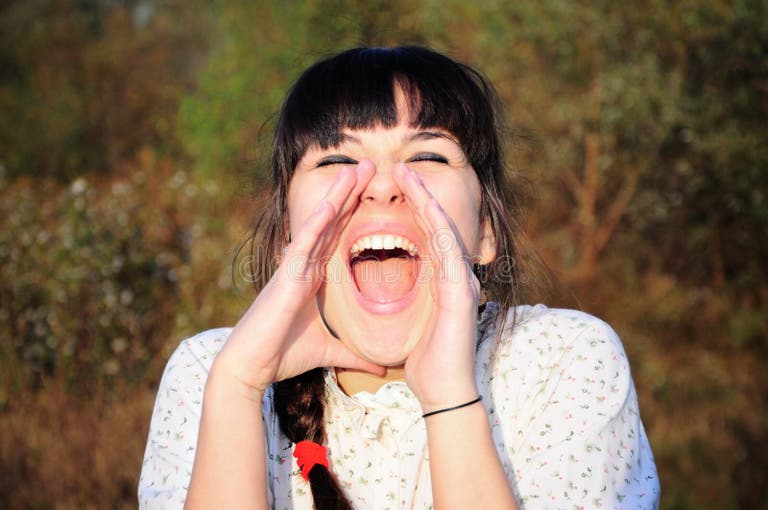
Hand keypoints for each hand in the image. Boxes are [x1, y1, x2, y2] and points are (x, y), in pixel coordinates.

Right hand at [214, 161, 383, 395]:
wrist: (251, 367)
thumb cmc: (283, 356)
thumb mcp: (330, 353)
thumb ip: (355, 356)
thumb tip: (383, 368)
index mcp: (313, 278)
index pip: (338, 238)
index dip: (355, 214)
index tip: (373, 193)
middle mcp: (304, 266)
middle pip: (332, 222)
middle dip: (350, 194)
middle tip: (369, 166)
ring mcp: (294, 267)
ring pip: (320, 224)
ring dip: (339, 195)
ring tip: (357, 169)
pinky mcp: (286, 276)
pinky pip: (305, 243)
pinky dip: (318, 222)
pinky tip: (334, 201)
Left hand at [393, 163, 480, 410]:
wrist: (443, 392)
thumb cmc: (427, 363)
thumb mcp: (413, 324)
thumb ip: (410, 303)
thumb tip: (396, 296)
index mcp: (444, 283)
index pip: (428, 237)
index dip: (413, 211)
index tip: (396, 190)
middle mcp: (457, 276)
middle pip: (437, 226)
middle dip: (419, 195)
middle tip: (400, 168)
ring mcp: (462, 281)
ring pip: (443, 229)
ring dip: (425, 199)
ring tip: (406, 173)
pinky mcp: (460, 291)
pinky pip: (447, 248)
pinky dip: (435, 223)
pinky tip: (422, 202)